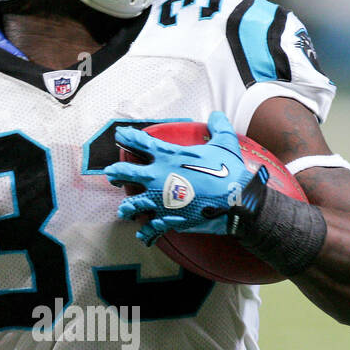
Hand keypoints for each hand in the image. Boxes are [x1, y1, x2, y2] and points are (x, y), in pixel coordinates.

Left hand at [104, 111, 266, 246]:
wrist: (237, 202)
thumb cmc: (230, 172)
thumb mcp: (225, 143)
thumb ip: (218, 127)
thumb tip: (216, 114)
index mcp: (169, 157)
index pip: (141, 143)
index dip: (128, 137)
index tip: (119, 135)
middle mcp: (158, 178)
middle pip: (126, 173)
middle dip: (116, 173)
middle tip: (112, 174)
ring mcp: (160, 201)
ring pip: (132, 204)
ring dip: (127, 207)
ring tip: (125, 209)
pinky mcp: (168, 220)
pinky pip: (150, 228)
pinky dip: (145, 233)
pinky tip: (142, 235)